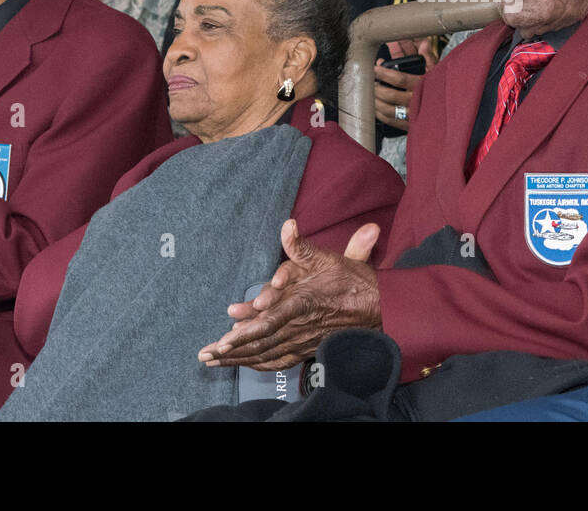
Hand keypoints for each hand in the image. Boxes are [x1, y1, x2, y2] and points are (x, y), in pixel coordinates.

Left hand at [197, 219, 382, 370]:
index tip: (225, 336)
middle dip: (232, 349)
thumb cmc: (355, 281)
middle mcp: (301, 326)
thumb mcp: (330, 257)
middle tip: (206, 354)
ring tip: (213, 361)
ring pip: (266, 354)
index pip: (270, 321)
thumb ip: (302, 244)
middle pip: (261, 342)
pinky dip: (258, 364)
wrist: (382, 308)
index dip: (246, 331)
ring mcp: (303, 340)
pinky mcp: (307, 347)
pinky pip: (278, 360)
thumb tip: (287, 224)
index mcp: (303, 303)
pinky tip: (241, 363)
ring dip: (238, 358)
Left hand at [374, 39, 436, 130]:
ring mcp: (413, 115)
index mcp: (424, 86)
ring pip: (388, 110)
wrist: (453, 109)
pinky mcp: (410, 125)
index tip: (375, 68)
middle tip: (370, 82)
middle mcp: (418, 102)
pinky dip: (381, 114)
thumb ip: (429, 58)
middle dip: (377, 88)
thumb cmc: (443, 89)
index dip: (384, 73)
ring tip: (371, 93)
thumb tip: (424, 44)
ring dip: (376, 101)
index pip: (399, 79)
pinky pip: (391, 121)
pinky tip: (376, 107)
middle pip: (390, 96)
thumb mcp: (439, 72)